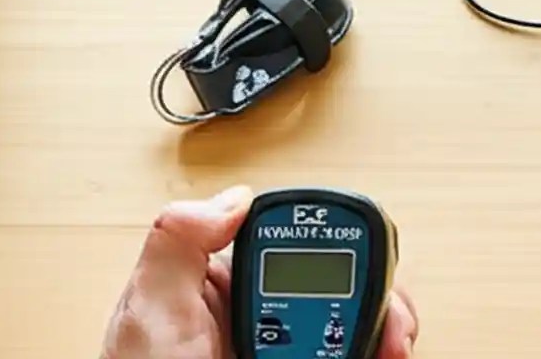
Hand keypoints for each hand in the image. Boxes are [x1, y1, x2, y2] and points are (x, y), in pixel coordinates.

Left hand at [101, 186, 417, 358]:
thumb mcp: (149, 315)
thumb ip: (178, 245)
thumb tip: (235, 198)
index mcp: (228, 283)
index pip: (302, 242)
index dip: (342, 247)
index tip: (363, 263)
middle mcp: (266, 313)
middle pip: (348, 283)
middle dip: (380, 297)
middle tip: (390, 326)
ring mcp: (289, 347)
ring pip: (364, 323)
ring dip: (389, 330)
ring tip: (390, 350)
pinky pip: (361, 353)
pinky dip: (384, 353)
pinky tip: (386, 357)